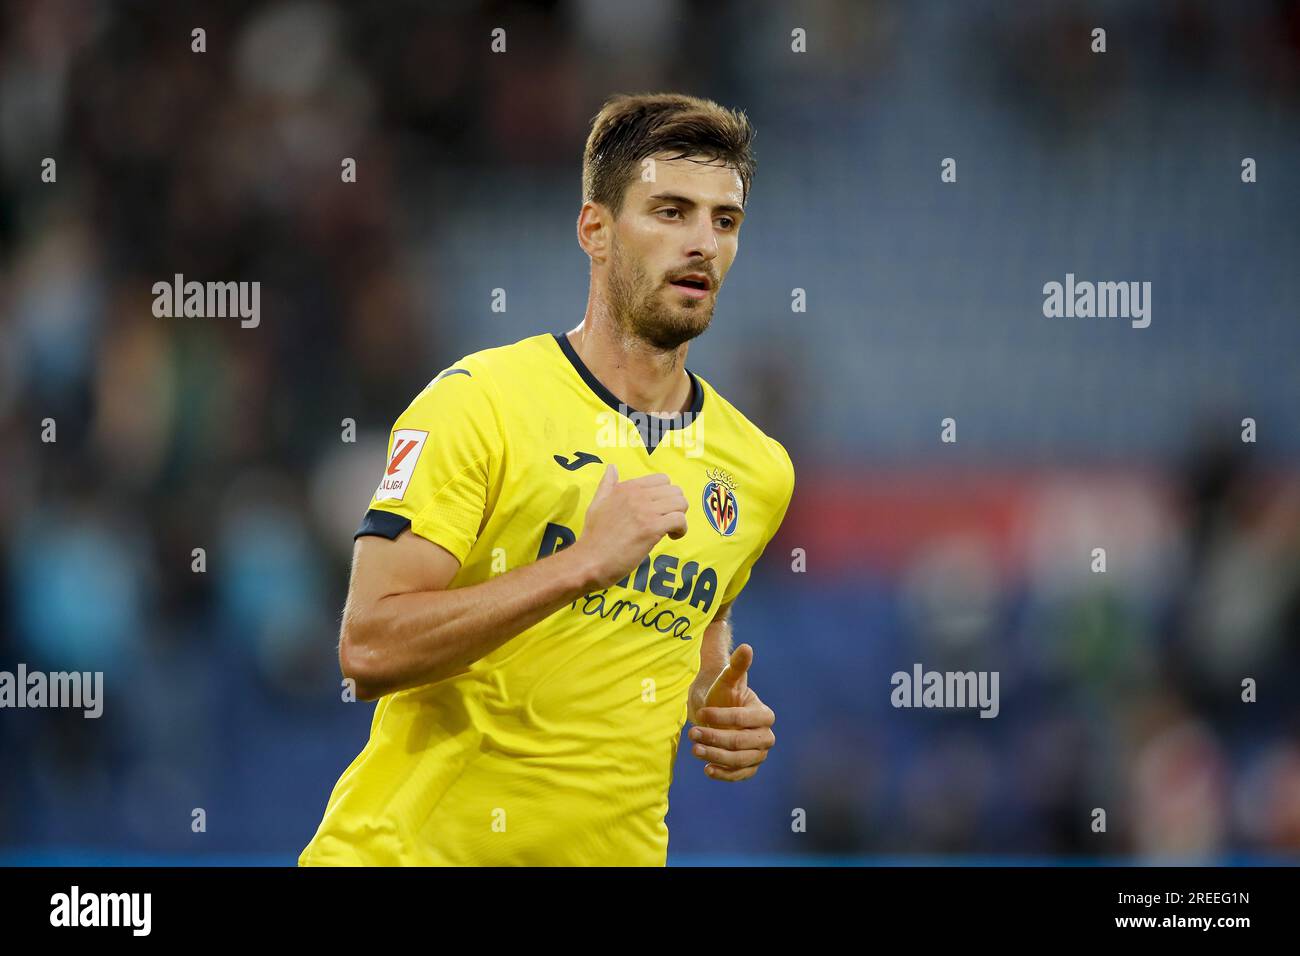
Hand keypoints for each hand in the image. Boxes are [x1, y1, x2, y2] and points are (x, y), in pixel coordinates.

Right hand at [573, 464, 688, 588]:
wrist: (589, 559)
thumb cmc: (593, 536)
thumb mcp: (597, 503)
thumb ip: (607, 484)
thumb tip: (611, 467)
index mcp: (627, 487)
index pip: (662, 479)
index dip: (665, 495)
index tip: (659, 510)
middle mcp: (637, 495)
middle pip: (675, 491)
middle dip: (676, 507)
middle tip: (667, 521)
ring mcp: (645, 511)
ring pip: (681, 503)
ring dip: (680, 517)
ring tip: (669, 530)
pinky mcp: (651, 528)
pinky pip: (680, 520)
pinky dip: (681, 530)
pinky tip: (671, 537)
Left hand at [689, 643, 775, 781]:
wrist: (717, 714)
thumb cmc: (722, 694)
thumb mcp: (727, 679)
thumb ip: (737, 666)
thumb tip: (746, 647)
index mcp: (764, 714)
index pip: (745, 719)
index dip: (723, 717)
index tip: (702, 713)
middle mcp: (766, 737)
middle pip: (741, 742)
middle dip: (716, 738)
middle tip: (692, 733)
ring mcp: (759, 755)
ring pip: (738, 760)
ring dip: (715, 755)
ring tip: (695, 749)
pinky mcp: (748, 769)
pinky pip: (739, 775)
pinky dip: (724, 774)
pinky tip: (707, 769)